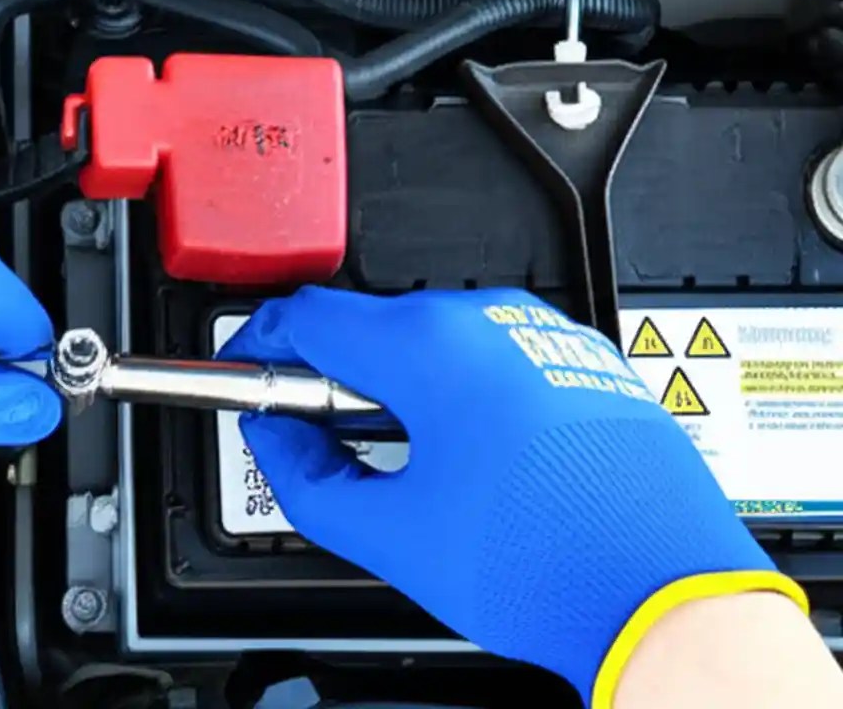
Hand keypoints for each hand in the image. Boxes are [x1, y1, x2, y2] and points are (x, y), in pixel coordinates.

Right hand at [218, 286, 805, 706]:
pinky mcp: (577, 360)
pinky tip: (471, 458)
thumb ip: (306, 479)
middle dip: (332, 376)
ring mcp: (540, 336)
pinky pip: (490, 356)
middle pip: (372, 325)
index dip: (260, 339)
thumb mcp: (390, 534)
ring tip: (409, 464)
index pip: (311, 315)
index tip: (246, 363)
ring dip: (396, 386)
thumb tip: (276, 443)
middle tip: (319, 439)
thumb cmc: (549, 561)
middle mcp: (488, 322)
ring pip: (432, 341)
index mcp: (430, 349)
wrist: (659, 590)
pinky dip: (457, 391)